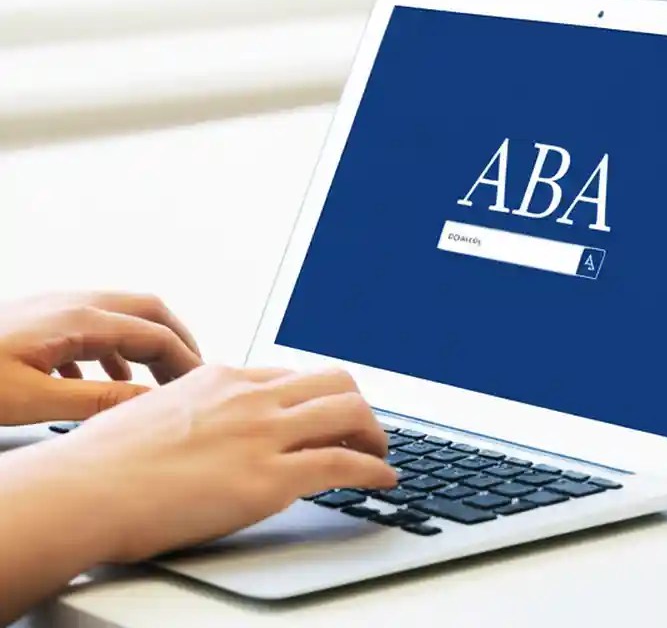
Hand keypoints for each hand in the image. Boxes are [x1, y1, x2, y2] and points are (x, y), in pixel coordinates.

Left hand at [0, 292, 201, 424]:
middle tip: (191, 374)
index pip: (154, 335)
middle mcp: (71, 304)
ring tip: (156, 379)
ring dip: (146, 345)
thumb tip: (148, 400)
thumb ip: (96, 400)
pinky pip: (93, 326)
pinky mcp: (39, 318)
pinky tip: (104, 378)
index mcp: (78, 320)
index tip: (201, 385)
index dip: (185, 360)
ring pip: (121, 316)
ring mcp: (55, 306)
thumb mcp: (33, 398)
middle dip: (177, 341)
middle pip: (148, 311)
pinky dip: (113, 350)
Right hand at [27, 365, 395, 562]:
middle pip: (334, 382)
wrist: (81, 490)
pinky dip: (374, 469)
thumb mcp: (156, 413)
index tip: (328, 413)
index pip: (291, 377)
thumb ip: (194, 413)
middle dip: (359, 406)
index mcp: (220, 378)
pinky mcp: (270, 477)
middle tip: (366, 430)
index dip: (317, 398)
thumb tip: (206, 430)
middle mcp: (249, 397)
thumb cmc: (102, 464)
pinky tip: (384, 478)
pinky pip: (343, 463)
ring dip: (376, 434)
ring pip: (350, 413)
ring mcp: (262, 434)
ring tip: (380, 452)